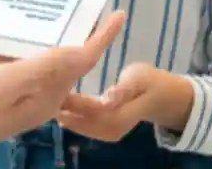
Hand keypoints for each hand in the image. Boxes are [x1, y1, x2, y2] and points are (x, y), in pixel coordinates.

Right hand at [0, 12, 125, 168]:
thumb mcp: (9, 82)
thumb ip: (47, 67)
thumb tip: (86, 52)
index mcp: (47, 96)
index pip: (82, 61)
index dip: (102, 37)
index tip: (119, 13)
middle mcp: (37, 98)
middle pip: (63, 60)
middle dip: (71, 33)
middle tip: (77, 0)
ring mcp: (15, 98)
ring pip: (37, 61)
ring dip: (39, 37)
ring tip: (39, 6)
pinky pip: (13, 66)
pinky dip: (10, 48)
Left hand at [58, 63, 195, 141]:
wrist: (162, 98)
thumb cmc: (148, 82)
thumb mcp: (138, 78)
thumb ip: (123, 89)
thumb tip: (107, 100)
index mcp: (122, 114)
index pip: (94, 110)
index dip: (77, 103)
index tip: (61, 90)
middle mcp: (114, 129)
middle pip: (86, 122)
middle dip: (68, 111)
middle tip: (49, 96)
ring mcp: (111, 134)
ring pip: (84, 128)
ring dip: (68, 117)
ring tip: (51, 102)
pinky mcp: (107, 133)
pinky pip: (87, 129)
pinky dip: (74, 121)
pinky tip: (63, 110)